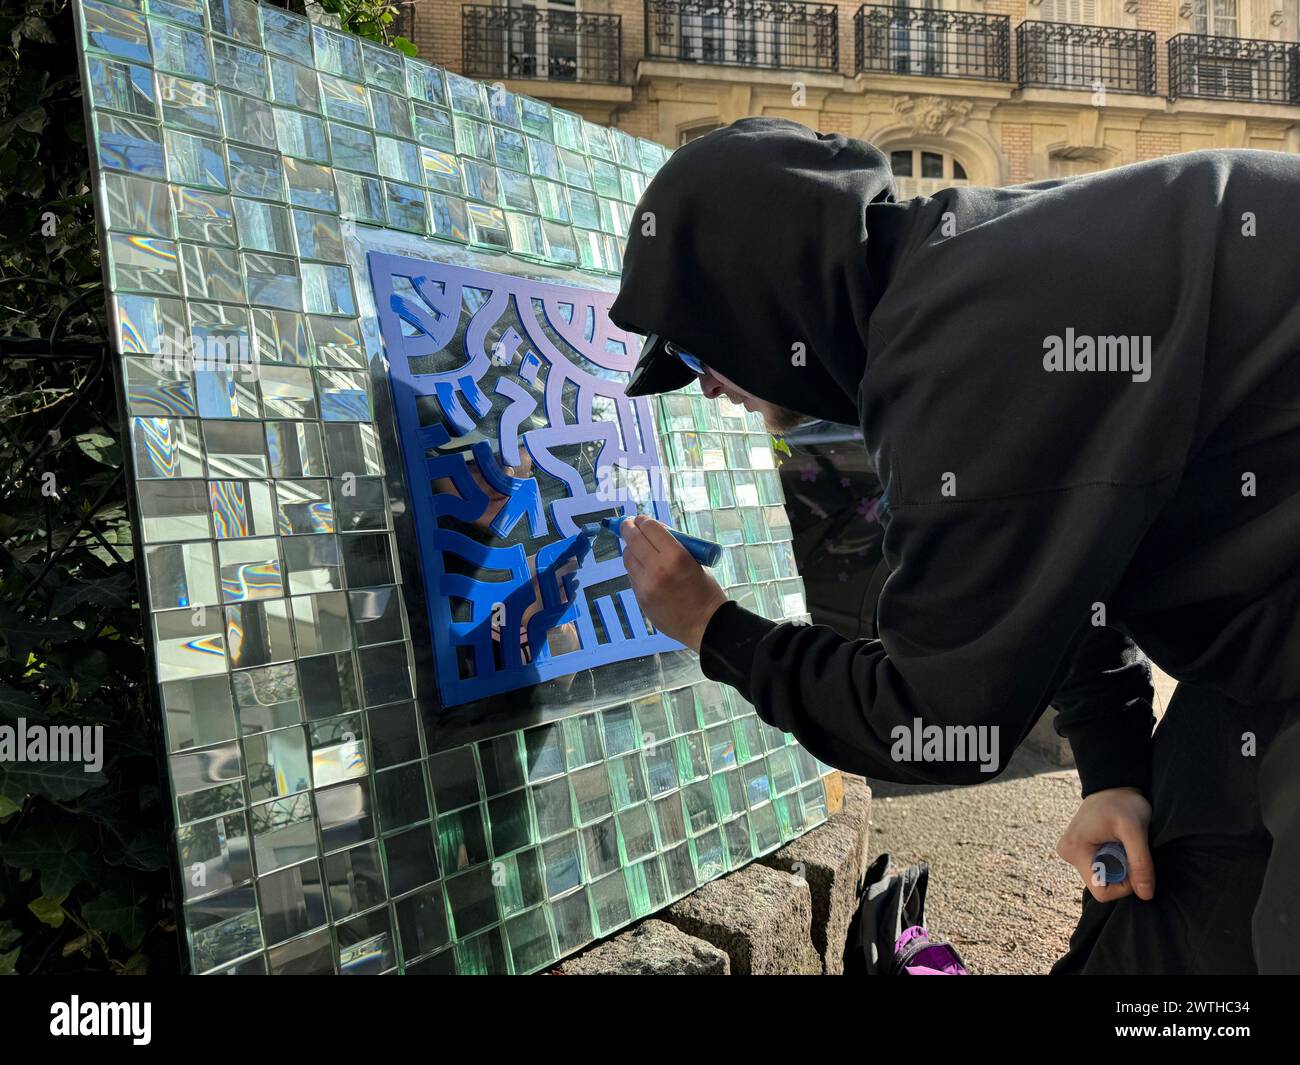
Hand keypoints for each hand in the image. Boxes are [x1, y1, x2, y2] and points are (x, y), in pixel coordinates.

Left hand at [618, 515, 727, 651]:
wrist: (705, 625)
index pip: (650, 528)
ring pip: (628, 558)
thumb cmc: (706, 592)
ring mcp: (646, 585)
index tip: (643, 520)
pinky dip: (635, 567)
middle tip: (628, 524)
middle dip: (629, 528)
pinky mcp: (640, 598)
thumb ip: (673, 547)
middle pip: (633, 540)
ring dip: (631, 549)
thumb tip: (652, 532)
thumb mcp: (695, 561)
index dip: (645, 521)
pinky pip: (631, 575)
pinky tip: (643, 567)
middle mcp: (657, 569)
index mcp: (676, 556)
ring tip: (637, 547)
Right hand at [1056, 786, 1154, 901]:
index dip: (1124, 885)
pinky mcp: (1077, 849)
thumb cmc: (1123, 803)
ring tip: (1121, 842)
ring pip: (1100, 876)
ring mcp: (1070, 851)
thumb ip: (1141, 863)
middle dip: (1120, 873)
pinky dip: (1111, 860)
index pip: (1102, 891)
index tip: (1133, 863)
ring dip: (1117, 866)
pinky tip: (1114, 843)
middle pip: (1101, 884)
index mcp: (1075, 851)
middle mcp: (1067, 854)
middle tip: (1128, 848)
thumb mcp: (1135, 831)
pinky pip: (1097, 867)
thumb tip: (1145, 895)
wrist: (1112, 784)